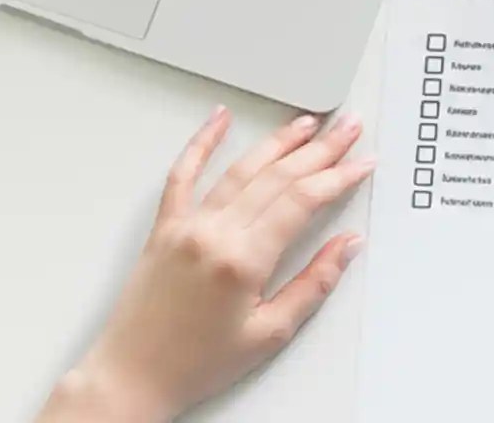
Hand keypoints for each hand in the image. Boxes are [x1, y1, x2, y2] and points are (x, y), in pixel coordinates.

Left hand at [37, 107, 373, 422]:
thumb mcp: (270, 333)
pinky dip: (202, 142)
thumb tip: (346, 246)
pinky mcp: (164, 227)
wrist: (132, 376)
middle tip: (348, 129)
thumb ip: (314, 284)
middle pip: (278, 176)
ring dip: (278, 141)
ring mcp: (186, 225)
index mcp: (243, 260)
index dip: (339, 176)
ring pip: (240, 168)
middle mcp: (213, 233)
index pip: (302, 201)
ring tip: (307, 124)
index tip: (362, 164)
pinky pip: (183, 174)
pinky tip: (219, 118)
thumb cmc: (196, 363)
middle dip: (320, 149)